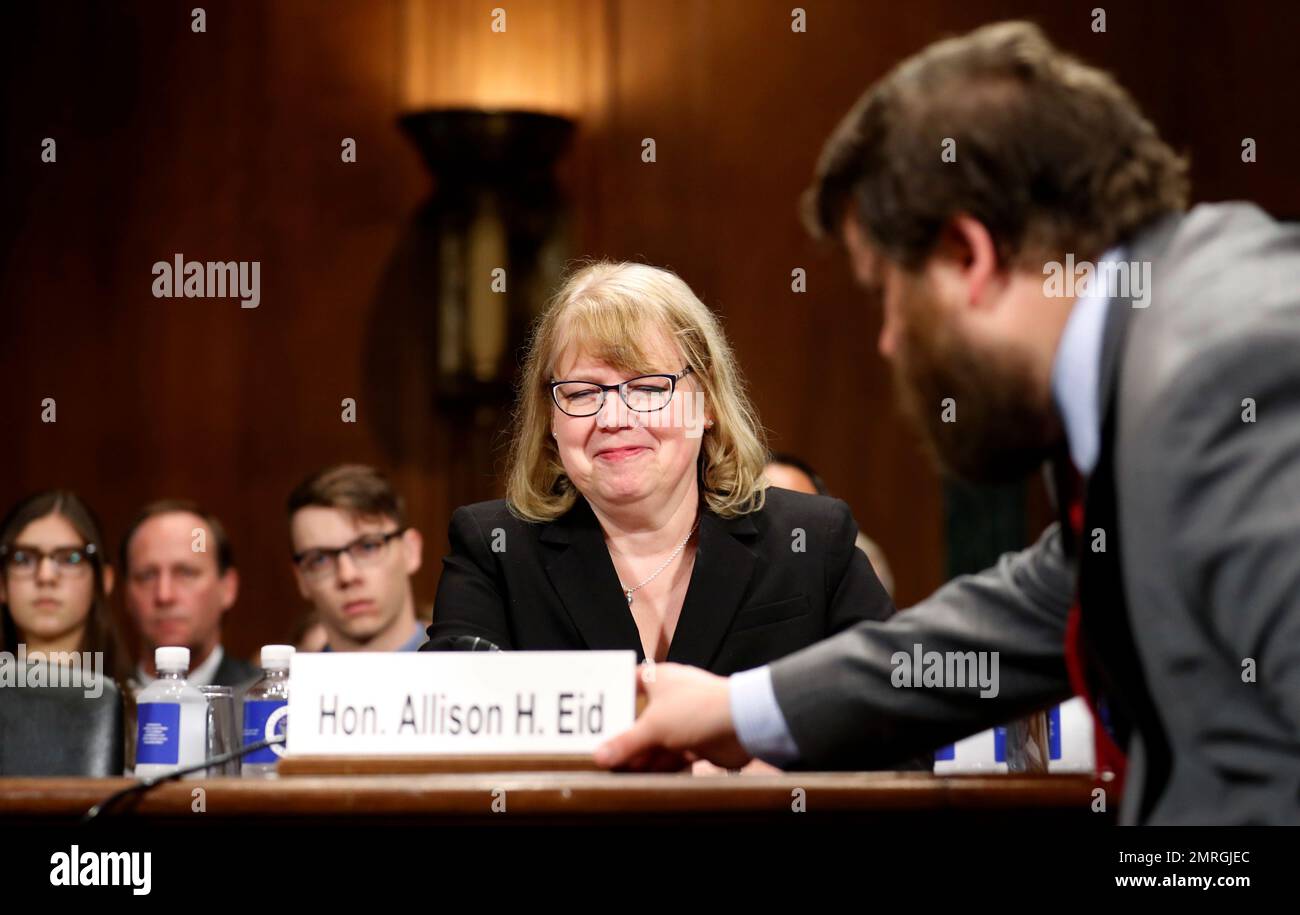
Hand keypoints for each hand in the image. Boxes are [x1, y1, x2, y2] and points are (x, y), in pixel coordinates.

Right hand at [594, 662, 752, 770]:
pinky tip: (647, 777)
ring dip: (642, 755)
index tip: (595, 709)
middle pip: (641, 717)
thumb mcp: (653, 726)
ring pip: (657, 739)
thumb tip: (600, 755)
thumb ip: (625, 743)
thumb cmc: (699, 708)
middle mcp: (671, 697)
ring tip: (621, 771)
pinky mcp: (697, 740)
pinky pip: (673, 754)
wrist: (743, 723)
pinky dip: (661, 765)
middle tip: (605, 752)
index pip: (629, 681)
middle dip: (626, 736)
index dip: (613, 694)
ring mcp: (685, 719)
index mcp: (658, 679)